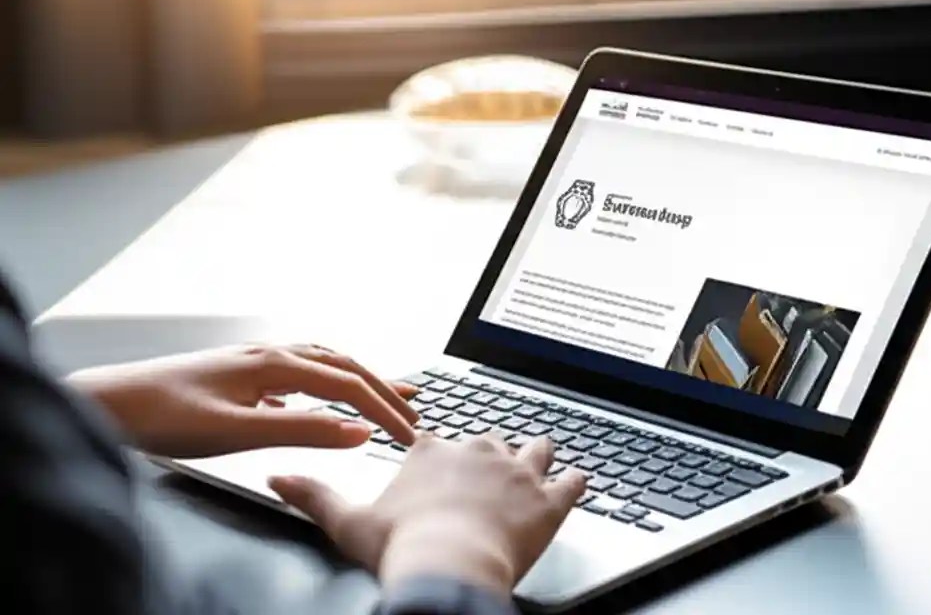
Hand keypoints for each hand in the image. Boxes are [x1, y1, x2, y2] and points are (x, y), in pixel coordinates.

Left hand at [68, 343, 419, 457]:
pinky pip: (297, 374)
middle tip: (414, 409)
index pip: (347, 385)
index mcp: (275, 364)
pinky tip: (319, 402)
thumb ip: (302, 430)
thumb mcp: (237, 432)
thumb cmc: (162, 416)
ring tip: (384, 389)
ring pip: (321, 364)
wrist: (106, 403)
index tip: (410, 433)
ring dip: (357, 378)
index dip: (383, 409)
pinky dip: (324, 384)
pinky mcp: (237, 376)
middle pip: (342, 365)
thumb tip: (359, 432)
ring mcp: (252, 362)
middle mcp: (269, 354)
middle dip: (381, 387)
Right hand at [268, 434, 586, 595]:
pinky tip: (573, 488)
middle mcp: (477, 450)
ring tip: (534, 473)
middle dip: (487, 460)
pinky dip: (574, 484)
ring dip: (536, 460)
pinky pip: (574, 480)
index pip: (437, 439)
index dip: (438, 456)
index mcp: (431, 451)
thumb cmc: (400, 548)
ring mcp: (517, 472)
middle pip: (488, 440)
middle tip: (483, 485)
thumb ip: (312, 495)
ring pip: (536, 448)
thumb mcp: (346, 521)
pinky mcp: (549, 498)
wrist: (447, 569)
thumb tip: (276, 477)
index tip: (437, 471)